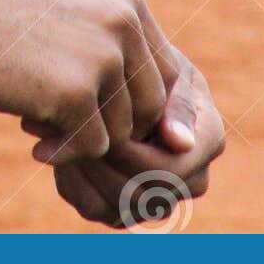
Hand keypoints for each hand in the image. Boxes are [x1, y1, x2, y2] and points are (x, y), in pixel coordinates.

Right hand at [0, 0, 175, 162]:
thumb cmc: (4, 24)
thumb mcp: (74, 22)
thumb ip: (125, 65)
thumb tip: (184, 142)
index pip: (164, 74)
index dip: (133, 103)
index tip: (92, 106)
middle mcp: (123, 22)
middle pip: (150, 107)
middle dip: (110, 123)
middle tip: (64, 117)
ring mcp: (102, 57)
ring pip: (123, 132)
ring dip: (84, 135)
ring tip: (40, 113)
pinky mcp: (76, 93)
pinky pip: (93, 147)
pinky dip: (65, 151)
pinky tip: (33, 132)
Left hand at [24, 52, 225, 227]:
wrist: (110, 64)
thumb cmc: (135, 53)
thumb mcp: (154, 61)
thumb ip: (169, 97)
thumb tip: (180, 141)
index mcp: (207, 137)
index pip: (173, 168)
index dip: (132, 155)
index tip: (96, 126)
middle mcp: (193, 175)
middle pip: (148, 196)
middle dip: (104, 166)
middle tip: (67, 135)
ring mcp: (161, 194)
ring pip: (122, 210)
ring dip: (85, 175)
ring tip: (57, 139)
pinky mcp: (129, 203)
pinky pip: (99, 211)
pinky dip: (74, 185)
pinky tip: (56, 152)